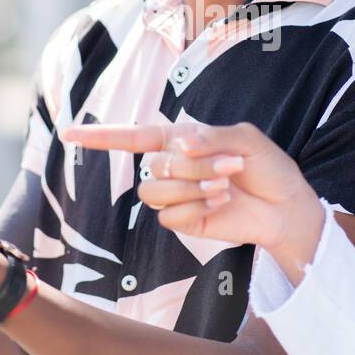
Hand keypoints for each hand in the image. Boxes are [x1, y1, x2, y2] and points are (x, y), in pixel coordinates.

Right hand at [62, 121, 325, 269]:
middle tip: (231, 167)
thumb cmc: (267, 166)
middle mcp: (172, 166)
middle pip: (155, 165)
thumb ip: (210, 137)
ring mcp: (175, 196)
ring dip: (193, 188)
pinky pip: (170, 216)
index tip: (69, 132)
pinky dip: (197, 209)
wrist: (284, 205)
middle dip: (194, 166)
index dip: (101, 135)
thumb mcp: (245, 139)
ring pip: (156, 191)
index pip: (133, 136)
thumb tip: (178, 142)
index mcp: (180, 139)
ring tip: (225, 187)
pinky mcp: (183, 222)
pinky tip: (220, 206)